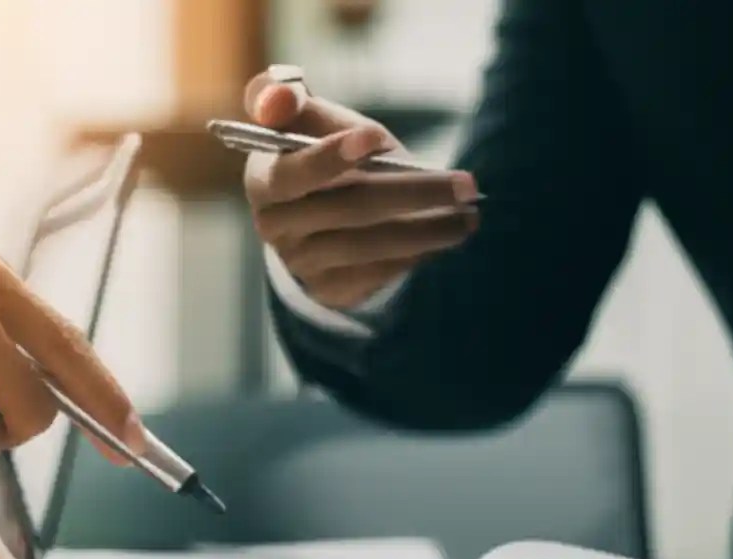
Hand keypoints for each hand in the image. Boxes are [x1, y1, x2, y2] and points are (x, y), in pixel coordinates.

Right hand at [242, 68, 480, 308]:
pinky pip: (375, 274)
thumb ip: (286, 98)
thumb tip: (278, 96)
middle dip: (412, 193)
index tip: (376, 138)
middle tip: (466, 184)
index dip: (330, 156)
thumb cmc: (320, 153)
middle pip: (347, 209)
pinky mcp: (327, 288)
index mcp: (264, 179)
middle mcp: (274, 226)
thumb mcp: (307, 122)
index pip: (291, 172)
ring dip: (426, 230)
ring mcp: (300, 262)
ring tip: (469, 215)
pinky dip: (414, 254)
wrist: (320, 216)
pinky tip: (445, 237)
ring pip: (368, 245)